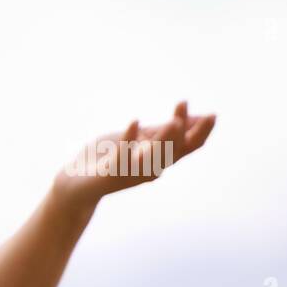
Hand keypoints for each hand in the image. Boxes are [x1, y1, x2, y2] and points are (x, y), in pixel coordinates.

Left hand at [54, 102, 216, 206]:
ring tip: (172, 120)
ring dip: (164, 137)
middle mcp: (151, 168)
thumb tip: (197, 116)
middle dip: (183, 128)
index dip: (202, 131)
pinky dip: (129, 138)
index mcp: (161, 158)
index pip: (190, 146)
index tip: (211, 113)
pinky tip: (134, 121)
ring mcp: (132, 172)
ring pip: (154, 157)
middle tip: (184, 104)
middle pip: (175, 151)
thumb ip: (163, 129)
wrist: (75, 182)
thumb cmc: (108, 158)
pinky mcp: (111, 173)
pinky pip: (122, 157)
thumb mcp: (140, 139)